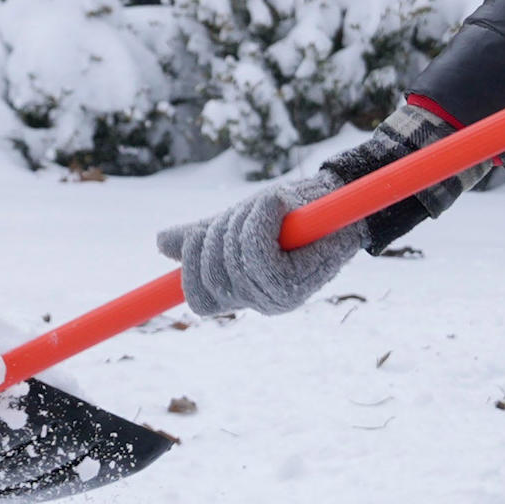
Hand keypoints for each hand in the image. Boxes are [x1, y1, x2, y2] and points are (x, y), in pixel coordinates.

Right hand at [156, 167, 362, 316]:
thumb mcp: (239, 221)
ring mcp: (280, 296)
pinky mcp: (297, 280)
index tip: (193, 238)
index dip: (190, 270)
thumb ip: (204, 236)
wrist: (342, 200)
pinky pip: (257, 250)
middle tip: (239, 212)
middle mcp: (262, 302)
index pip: (200, 300)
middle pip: (210, 276)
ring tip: (265, 204)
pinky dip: (260, 218)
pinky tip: (273, 201)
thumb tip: (162, 243)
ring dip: (241, 221)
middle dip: (214, 235)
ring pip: (233, 260)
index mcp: (245, 294)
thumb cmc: (292, 212)